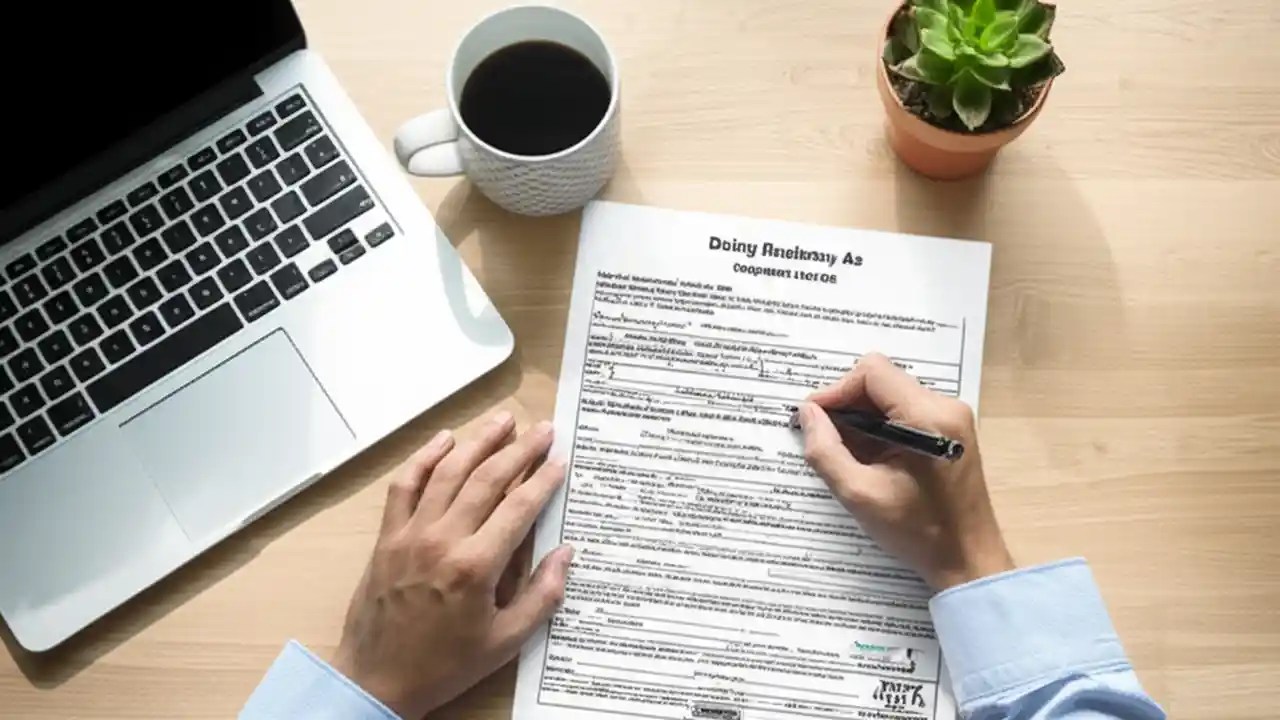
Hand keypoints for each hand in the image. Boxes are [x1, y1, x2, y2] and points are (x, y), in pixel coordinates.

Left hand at [332, 412, 572, 717]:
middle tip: (543, 429)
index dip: (543, 479)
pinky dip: (425, 458)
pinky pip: (406, 485)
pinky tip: (445, 440)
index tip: (560, 460)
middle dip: (519, 450)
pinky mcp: (388, 537)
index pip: (519, 507)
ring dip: (478, 441)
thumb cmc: (444, 666)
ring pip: (448, 472)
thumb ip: (541, 596)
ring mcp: (411, 534)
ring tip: (503, 420)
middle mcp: (443, 541)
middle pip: (487, 479)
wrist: (377, 680)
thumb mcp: (505, 642)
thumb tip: (565, 554)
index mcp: (476, 567)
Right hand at [796, 353, 1012, 590]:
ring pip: (891, 396)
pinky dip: (880, 427)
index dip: (836, 390)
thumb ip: (826, 450)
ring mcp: (952, 418)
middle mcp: (945, 407)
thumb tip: (807, 413)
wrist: (968, 560)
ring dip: (863, 418)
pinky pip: (905, 412)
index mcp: (928, 416)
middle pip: (882, 381)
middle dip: (847, 405)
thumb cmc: (918, 532)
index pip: (872, 372)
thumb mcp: (859, 494)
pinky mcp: (951, 431)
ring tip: (847, 454)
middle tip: (825, 440)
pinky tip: (870, 458)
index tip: (814, 419)